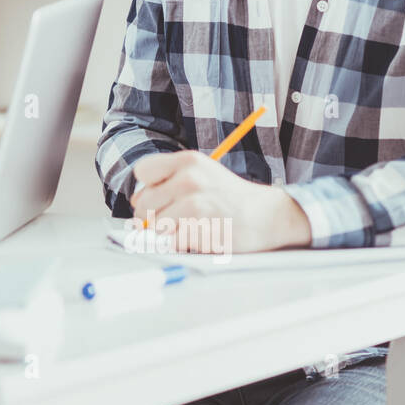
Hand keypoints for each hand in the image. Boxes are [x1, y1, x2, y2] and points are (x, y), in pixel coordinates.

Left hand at [128, 150, 312, 252]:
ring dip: (171, 231)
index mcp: (187, 160)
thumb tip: (136, 207)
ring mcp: (194, 203)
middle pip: (143, 203)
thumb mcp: (200, 175)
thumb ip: (168, 184)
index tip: (162, 196)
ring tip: (195, 224)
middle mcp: (188, 178)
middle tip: (181, 217)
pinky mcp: (201, 228)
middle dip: (155, 215)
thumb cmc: (229, 197)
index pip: (142, 172)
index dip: (148, 187)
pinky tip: (204, 234)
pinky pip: (173, 241)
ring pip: (157, 225)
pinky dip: (185, 243)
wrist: (268, 215)